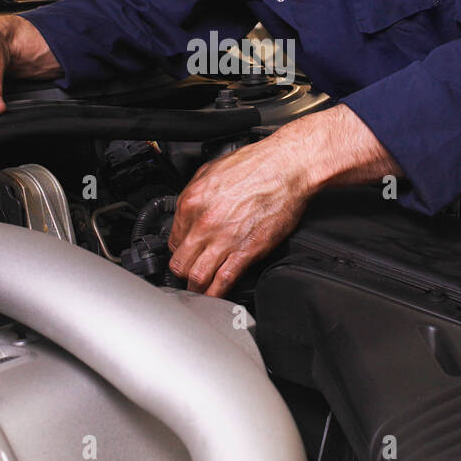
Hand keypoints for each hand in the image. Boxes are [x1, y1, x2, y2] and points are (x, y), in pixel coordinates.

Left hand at [167, 106, 401, 296]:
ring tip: (199, 290)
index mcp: (192, 202)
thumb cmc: (256, 165)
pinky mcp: (247, 251)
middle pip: (180, 263)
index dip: (179, 249)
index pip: (173, 239)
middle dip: (183, 272)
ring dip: (196, 287)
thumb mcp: (212, 170)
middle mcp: (203, 223)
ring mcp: (224, 240)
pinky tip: (216, 295)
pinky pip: (224, 280)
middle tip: (188, 275)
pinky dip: (216, 293)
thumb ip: (195, 192)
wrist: (287, 167)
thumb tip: (188, 211)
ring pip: (197, 277)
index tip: (186, 253)